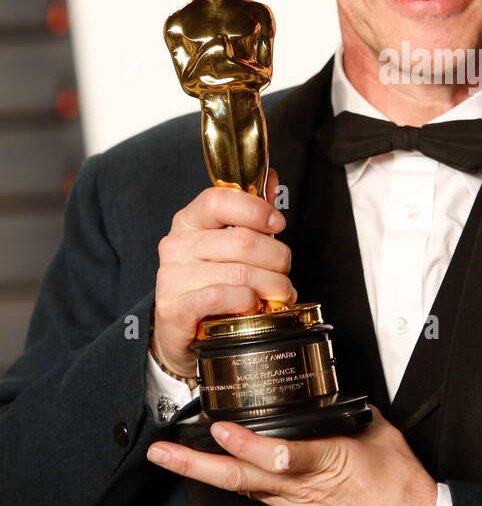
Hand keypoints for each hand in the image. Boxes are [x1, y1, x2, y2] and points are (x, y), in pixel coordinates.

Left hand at [146, 406, 438, 505]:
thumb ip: (349, 415)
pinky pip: (264, 498)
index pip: (282, 456)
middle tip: (161, 452)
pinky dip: (243, 481)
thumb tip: (333, 398)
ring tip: (174, 457)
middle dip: (195, 466)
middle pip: (241, 480)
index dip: (248, 445)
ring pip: (245, 489)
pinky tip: (224, 469)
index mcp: (328, 463)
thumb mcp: (382, 436)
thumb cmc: (403, 489)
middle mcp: (304, 491)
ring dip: (208, 474)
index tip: (222, 430)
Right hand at [152, 167, 295, 377]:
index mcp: (189, 221)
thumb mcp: (228, 243)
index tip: (278, 224)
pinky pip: (223, 296)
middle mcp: (177, 245)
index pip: (219, 199)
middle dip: (277, 258)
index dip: (256, 209)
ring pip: (240, 273)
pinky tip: (253, 305)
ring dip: (271, 285)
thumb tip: (272, 177)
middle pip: (242, 241)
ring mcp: (173, 276)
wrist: (181, 329)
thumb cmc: (211, 281)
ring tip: (278, 293)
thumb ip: (250, 211)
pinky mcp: (176, 307)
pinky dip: (248, 301)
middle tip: (284, 271)